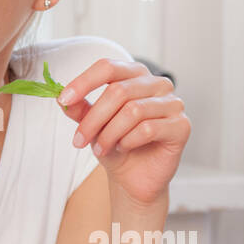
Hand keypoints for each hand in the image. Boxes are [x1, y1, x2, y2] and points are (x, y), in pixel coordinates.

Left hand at [57, 58, 189, 205]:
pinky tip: (123, 148)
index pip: (108, 67)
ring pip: (132, 111)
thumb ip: (79, 109)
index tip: (64, 99)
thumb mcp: (92, 125)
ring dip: (109, 134)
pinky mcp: (181, 125)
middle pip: (118, 91)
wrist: (134, 177)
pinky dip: (128, 141)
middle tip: (78, 140)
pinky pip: (148, 128)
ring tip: (101, 148)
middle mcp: (157, 83)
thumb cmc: (115, 144)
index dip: (84, 82)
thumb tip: (62, 98)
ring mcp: (173, 103)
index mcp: (134, 75)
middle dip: (93, 119)